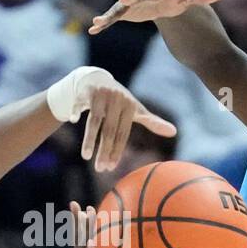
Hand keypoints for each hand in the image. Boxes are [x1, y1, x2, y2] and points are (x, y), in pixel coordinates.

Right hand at [50, 67, 175, 171]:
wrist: (98, 78)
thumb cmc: (120, 100)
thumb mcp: (135, 110)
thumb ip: (152, 122)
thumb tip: (174, 132)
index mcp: (129, 106)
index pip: (122, 134)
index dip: (117, 151)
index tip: (110, 168)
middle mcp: (116, 99)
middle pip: (109, 131)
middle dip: (104, 151)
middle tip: (100, 169)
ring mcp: (100, 95)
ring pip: (94, 121)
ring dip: (90, 139)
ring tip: (86, 157)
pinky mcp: (85, 91)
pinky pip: (79, 103)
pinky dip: (76, 110)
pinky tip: (72, 121)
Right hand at [88, 0, 224, 34]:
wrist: (162, 2)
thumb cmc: (177, 2)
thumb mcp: (193, 0)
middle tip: (125, 0)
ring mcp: (132, 4)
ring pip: (120, 8)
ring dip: (112, 13)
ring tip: (100, 21)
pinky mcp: (124, 13)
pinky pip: (113, 18)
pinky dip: (104, 22)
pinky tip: (93, 29)